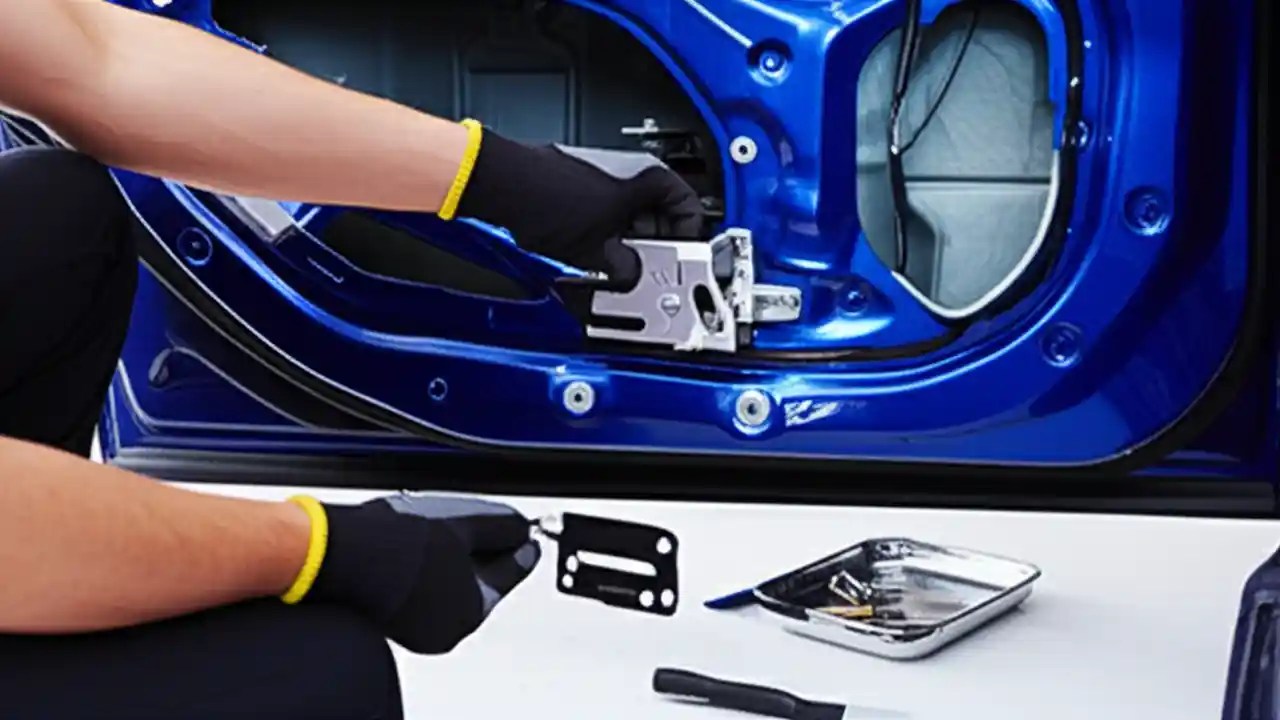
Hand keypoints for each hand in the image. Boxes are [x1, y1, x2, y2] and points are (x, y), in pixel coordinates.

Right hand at [305, 493, 539, 654]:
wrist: (336, 554)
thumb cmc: (395, 546)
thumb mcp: (463, 525)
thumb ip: (499, 527)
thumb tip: (519, 527)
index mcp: (470, 610)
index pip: (508, 574)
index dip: (519, 548)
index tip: (527, 538)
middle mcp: (445, 628)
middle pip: (478, 583)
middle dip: (484, 553)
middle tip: (491, 528)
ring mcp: (415, 626)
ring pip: (447, 586)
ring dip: (452, 559)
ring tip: (443, 528)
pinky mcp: (389, 616)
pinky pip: (420, 589)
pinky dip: (426, 569)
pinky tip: (417, 543)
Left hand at [454, 125, 706, 272]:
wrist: (502, 185)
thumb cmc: (544, 202)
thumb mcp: (595, 253)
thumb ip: (624, 269)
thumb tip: (632, 277)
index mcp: (644, 181)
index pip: (688, 205)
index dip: (688, 235)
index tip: (680, 255)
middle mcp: (627, 171)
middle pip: (659, 210)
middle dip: (656, 242)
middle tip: (650, 266)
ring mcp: (602, 174)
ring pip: (630, 210)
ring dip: (629, 238)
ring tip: (617, 262)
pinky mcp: (580, 180)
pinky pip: (606, 207)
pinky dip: (606, 228)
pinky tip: (592, 250)